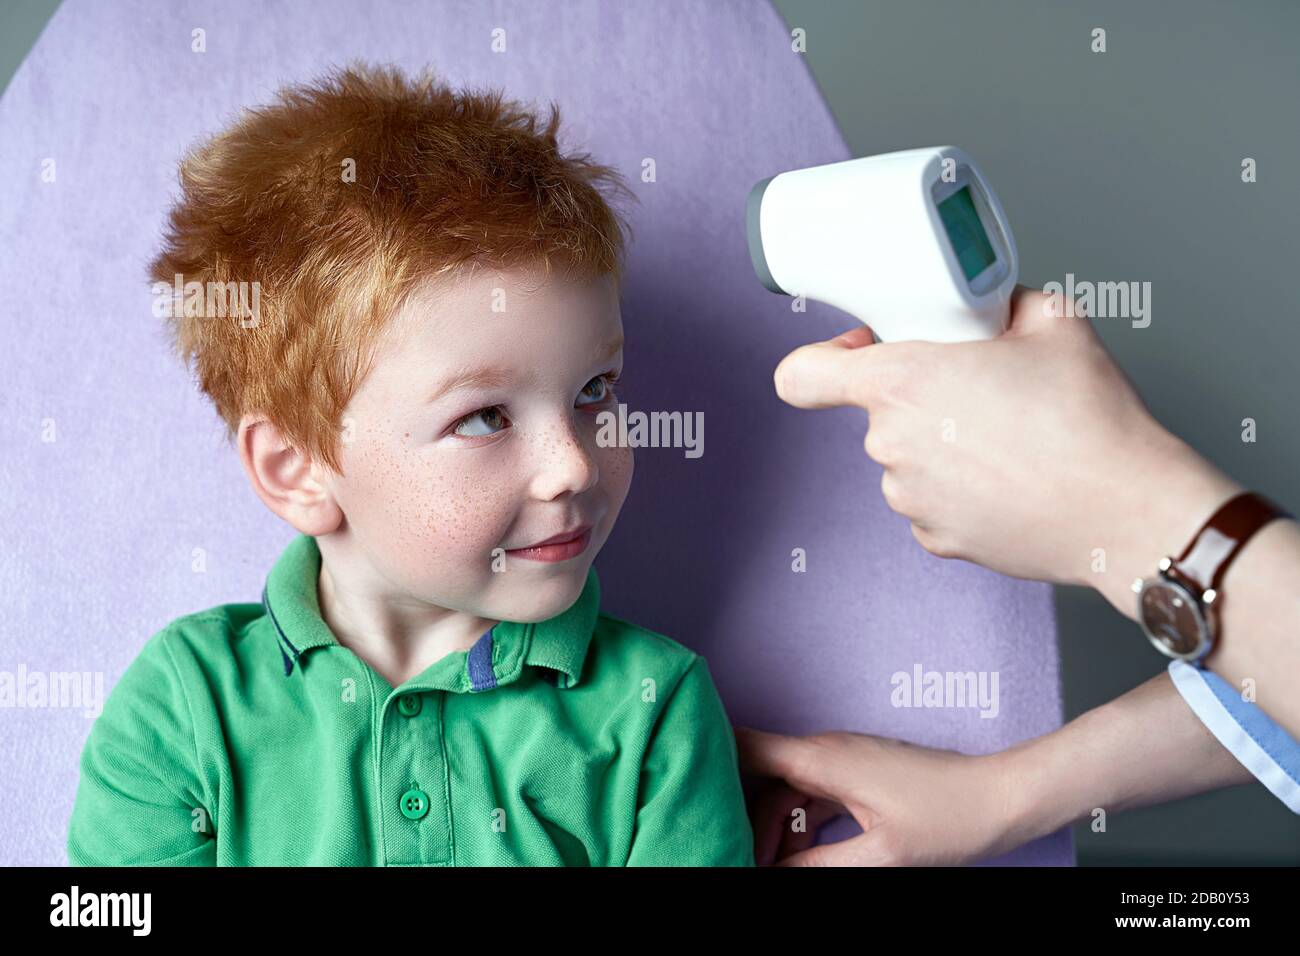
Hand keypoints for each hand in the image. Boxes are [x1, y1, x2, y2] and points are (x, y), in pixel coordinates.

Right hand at [736, 726, 1018, 865]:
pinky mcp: (857, 775)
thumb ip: (817, 865)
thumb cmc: (947, 818)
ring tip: (763, 866)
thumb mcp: (879, 854)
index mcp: (823, 759)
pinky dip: (797, 824)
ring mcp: (842, 761)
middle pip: (760, 777)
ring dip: (771, 826)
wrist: (1000, 796)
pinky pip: (811, 796)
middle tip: (731, 856)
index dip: (714, 764)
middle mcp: (826, 751)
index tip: (695, 795)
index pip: (746, 746)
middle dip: (741, 816)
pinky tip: (794, 857)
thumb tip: (772, 875)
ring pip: (785, 790)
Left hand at [772, 286, 1239, 612]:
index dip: (825, 357)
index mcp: (902, 384)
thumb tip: (991, 305)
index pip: (802, 375)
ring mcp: (909, 499)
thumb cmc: (1090, 421)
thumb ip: (1001, 301)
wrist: (1126, 510)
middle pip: (878, 411)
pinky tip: (1012, 479)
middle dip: (921, 396)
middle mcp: (891, 445)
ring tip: (1012, 440)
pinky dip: (961, 488)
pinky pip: (932, 500)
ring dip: (943, 444)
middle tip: (983, 389)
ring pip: (907, 458)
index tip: (860, 350)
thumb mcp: (1053, 319)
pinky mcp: (935, 539)